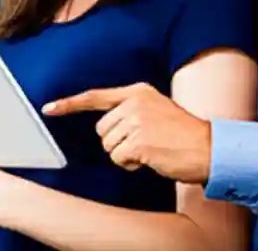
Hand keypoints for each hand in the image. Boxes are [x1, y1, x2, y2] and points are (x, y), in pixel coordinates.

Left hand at [44, 82, 211, 183]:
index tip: (49, 108)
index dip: (70, 104)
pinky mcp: (139, 142)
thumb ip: (131, 112)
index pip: (96, 96)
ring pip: (108, 146)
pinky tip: (151, 159)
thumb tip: (105, 127)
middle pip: (101, 129)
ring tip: (151, 149)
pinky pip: (119, 159)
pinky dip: (131, 164)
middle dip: (117, 142)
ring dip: (125, 154)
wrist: (209, 148)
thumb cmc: (183, 135)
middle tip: (145, 143)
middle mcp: (134, 103)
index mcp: (138, 92)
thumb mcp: (157, 110)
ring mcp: (136, 121)